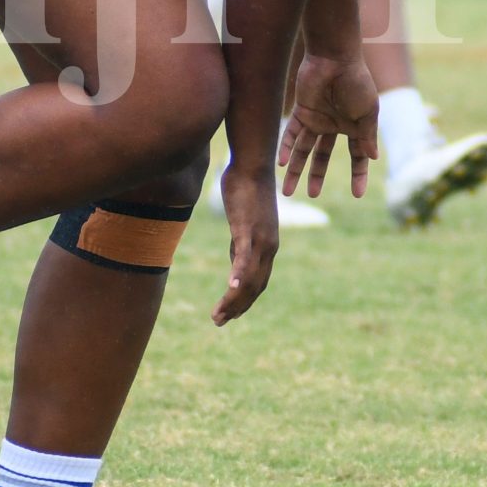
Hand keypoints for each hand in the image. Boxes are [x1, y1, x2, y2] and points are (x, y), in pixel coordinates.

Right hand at [212, 164, 281, 325]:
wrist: (253, 163)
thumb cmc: (246, 187)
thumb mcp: (243, 221)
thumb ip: (241, 241)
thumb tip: (235, 257)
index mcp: (267, 246)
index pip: (259, 282)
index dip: (246, 301)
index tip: (230, 315)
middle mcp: (268, 247)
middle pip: (255, 286)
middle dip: (237, 307)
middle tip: (219, 322)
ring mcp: (259, 238)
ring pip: (249, 277)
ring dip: (234, 299)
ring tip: (218, 315)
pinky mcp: (247, 227)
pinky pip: (243, 255)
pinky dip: (238, 273)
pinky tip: (230, 287)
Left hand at [280, 52, 378, 199]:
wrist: (335, 58)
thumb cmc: (356, 81)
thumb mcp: (368, 111)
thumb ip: (368, 135)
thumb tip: (373, 158)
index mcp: (355, 126)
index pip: (357, 156)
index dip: (358, 175)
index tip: (358, 194)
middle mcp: (334, 126)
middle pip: (323, 156)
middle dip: (316, 176)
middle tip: (312, 195)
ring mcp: (316, 119)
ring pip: (303, 150)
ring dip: (296, 169)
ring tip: (288, 191)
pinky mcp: (301, 111)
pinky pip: (291, 134)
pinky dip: (286, 148)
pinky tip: (281, 164)